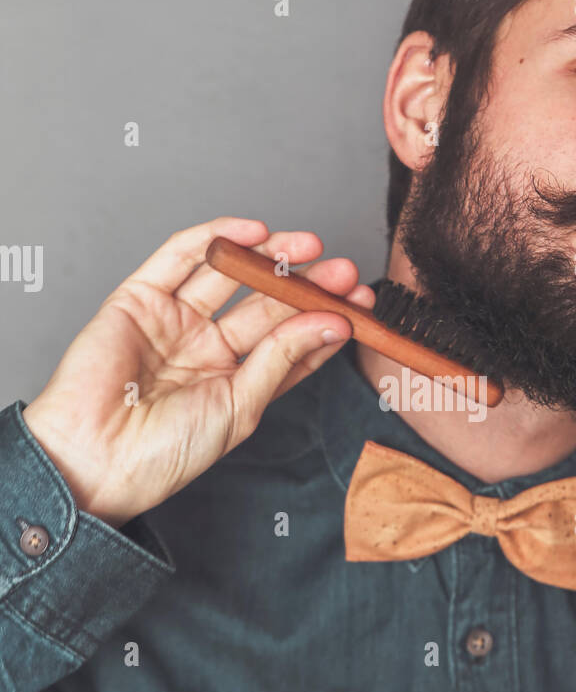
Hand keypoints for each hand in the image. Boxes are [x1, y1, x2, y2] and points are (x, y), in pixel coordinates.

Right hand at [21, 218, 373, 527]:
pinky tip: (254, 233)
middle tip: (342, 271)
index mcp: (232, 382)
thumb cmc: (164, 453)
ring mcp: (172, 321)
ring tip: (309, 247)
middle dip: (304, 285)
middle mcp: (204, 348)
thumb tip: (333, 322)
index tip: (362, 305)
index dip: (323, 321)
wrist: (97, 458)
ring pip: (228, 275)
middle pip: (264, 305)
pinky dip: (215, 238)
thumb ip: (283, 360)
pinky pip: (179, 257)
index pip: (288, 342)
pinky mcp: (138, 298)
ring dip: (269, 257)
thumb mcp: (240, 407)